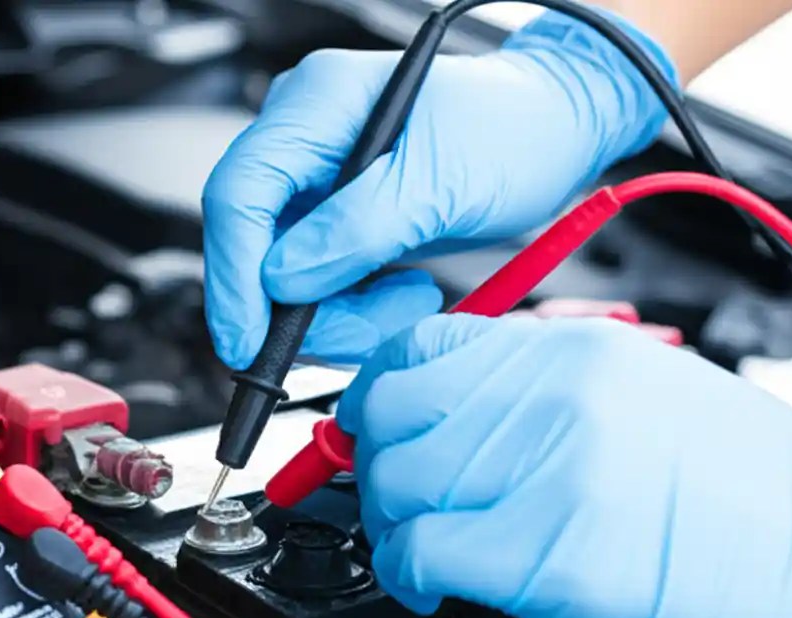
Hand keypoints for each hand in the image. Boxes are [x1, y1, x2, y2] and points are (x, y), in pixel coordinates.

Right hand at [202, 10, 677, 368]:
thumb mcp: (439, 183)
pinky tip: (403, 292)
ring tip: (409, 300)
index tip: (249, 339)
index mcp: (317, 105)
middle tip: (361, 331)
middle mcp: (303, 140)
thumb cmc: (515, 129)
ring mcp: (316, 182)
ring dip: (341, 313)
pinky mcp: (335, 220)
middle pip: (253, 243)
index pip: (239, 193)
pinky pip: (316, 283)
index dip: (234, 273)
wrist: (557, 134)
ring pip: (282, 277)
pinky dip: (354, 308)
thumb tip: (282, 279)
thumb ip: (355, 231)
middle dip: (301, 305)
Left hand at [337, 314, 791, 617]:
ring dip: (390, 527)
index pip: (418, 344)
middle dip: (374, 463)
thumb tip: (443, 410)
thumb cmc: (744, 488)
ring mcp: (551, 471)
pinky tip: (436, 586)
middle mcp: (552, 398)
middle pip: (389, 414)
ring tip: (424, 549)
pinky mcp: (551, 554)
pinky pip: (419, 552)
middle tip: (397, 501)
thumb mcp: (641, 391)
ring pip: (393, 482)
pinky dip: (408, 574)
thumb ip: (536, 389)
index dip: (377, 392)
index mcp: (569, 352)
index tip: (373, 426)